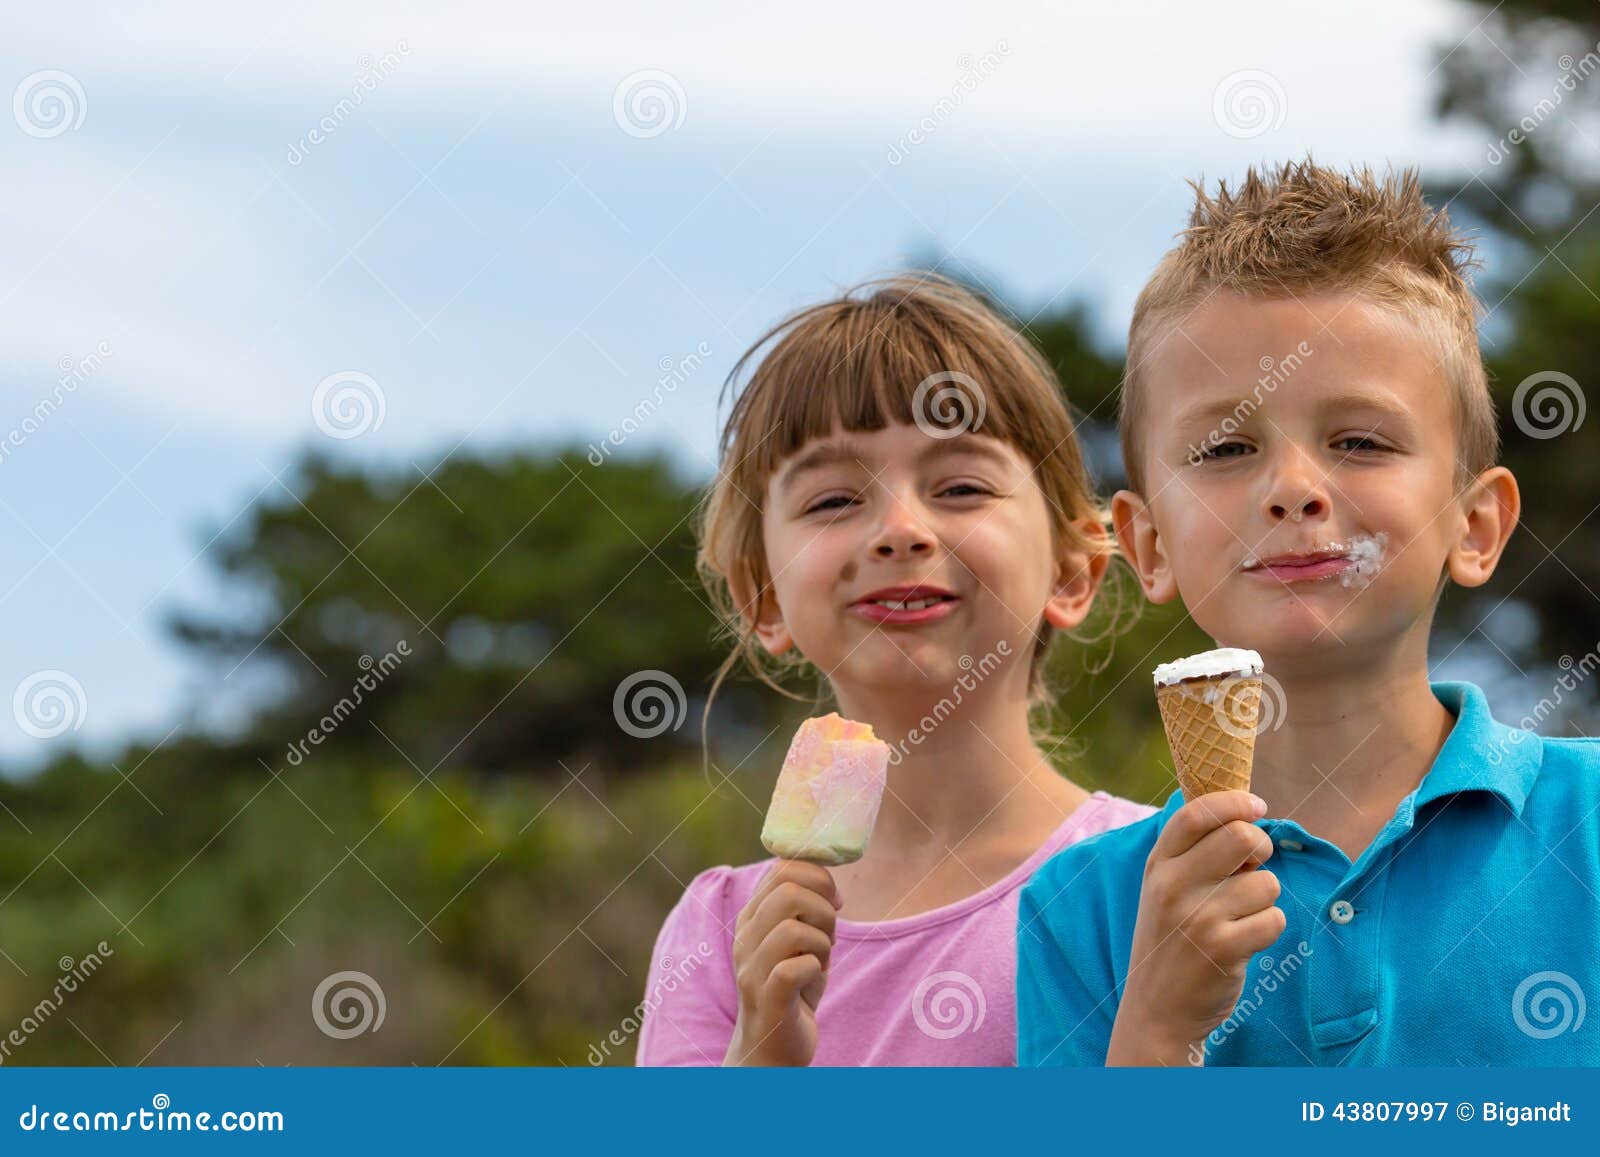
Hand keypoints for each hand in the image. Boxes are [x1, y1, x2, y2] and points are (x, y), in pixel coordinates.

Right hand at [722, 859, 839, 1065]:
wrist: (772, 1050)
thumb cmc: (793, 989)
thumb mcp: (798, 940)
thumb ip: (803, 907)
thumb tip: (825, 873)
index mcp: (751, 918)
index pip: (782, 868)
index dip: (819, 877)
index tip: (834, 901)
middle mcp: (745, 939)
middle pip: (788, 893)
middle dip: (824, 908)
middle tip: (830, 933)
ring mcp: (752, 971)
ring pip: (793, 929)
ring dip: (822, 942)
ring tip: (821, 960)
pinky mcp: (767, 1000)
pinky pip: (794, 969)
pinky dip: (815, 969)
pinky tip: (814, 979)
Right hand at [1106, 790, 1284, 1065]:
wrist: (1157, 1009)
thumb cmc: (1171, 941)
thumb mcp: (1164, 890)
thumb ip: (1195, 855)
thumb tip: (1247, 820)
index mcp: (1157, 865)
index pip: (1195, 813)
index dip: (1233, 801)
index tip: (1256, 806)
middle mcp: (1172, 886)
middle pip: (1241, 837)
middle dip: (1261, 848)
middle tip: (1253, 866)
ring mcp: (1197, 918)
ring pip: (1265, 883)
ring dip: (1264, 899)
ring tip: (1239, 918)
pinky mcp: (1223, 949)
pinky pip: (1274, 920)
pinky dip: (1268, 929)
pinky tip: (1244, 943)